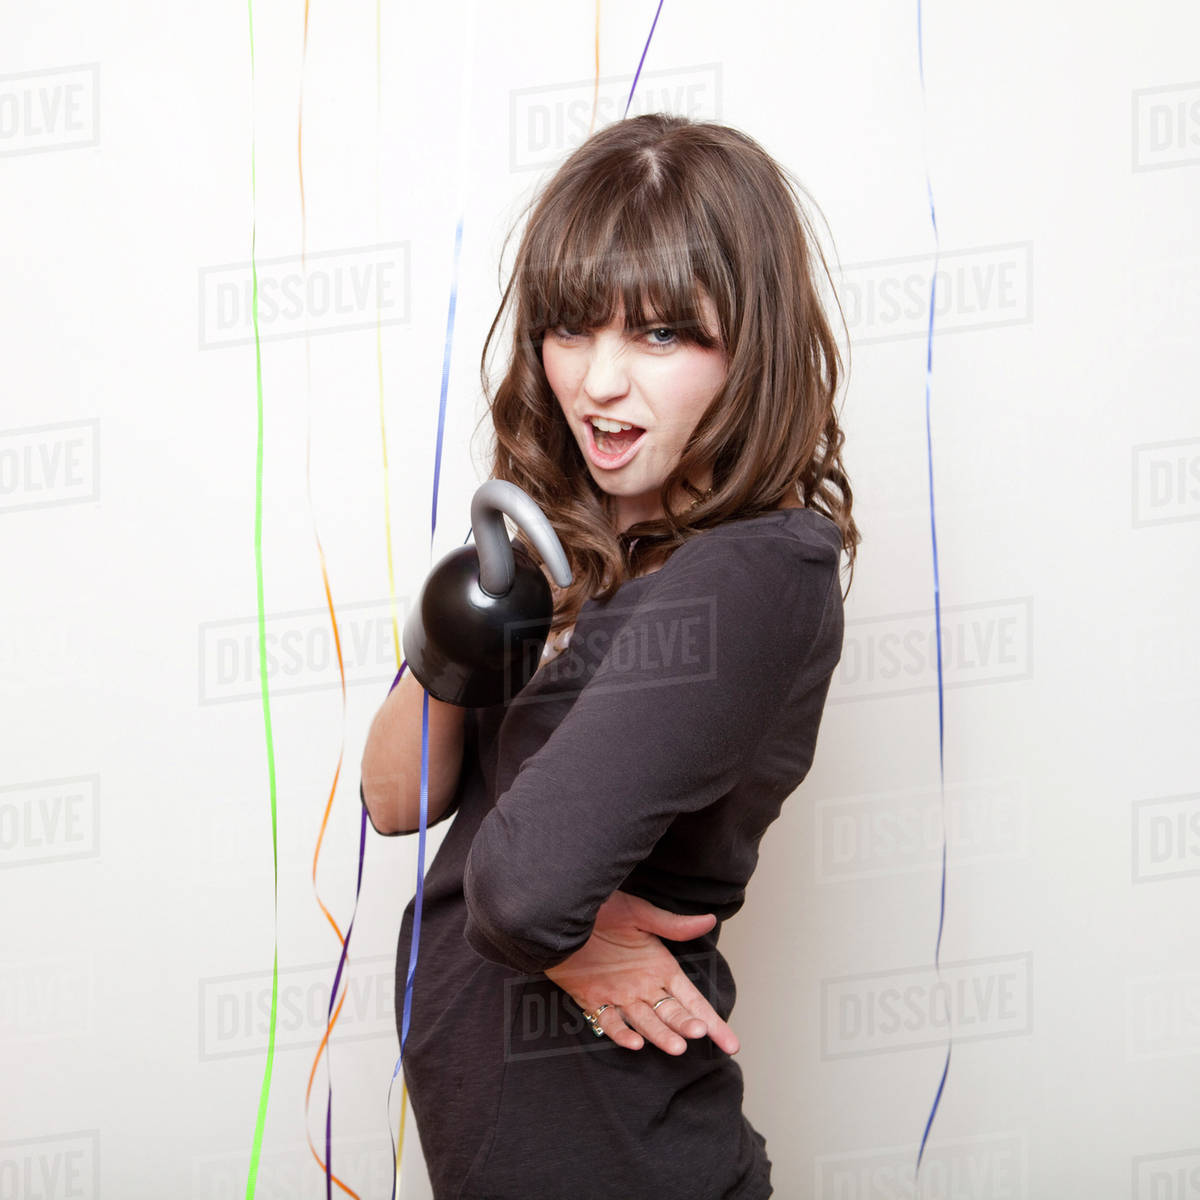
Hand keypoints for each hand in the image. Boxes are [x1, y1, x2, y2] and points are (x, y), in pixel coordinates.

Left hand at [543, 890, 739, 1055]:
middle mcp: (643, 986)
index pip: (692, 999)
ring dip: (660, 1035)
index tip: (731, 1044)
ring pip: (646, 1022)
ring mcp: (619, 996)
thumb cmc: (601, 908)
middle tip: (698, 1033)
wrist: (560, 912)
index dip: (711, 1021)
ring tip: (676, 1046)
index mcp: (660, 967)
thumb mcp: (638, 913)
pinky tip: (635, 1043)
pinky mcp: (592, 999)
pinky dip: (621, 1033)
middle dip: (687, 1026)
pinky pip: (609, 1022)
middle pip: (672, 1014)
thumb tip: (710, 919)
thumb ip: (672, 925)